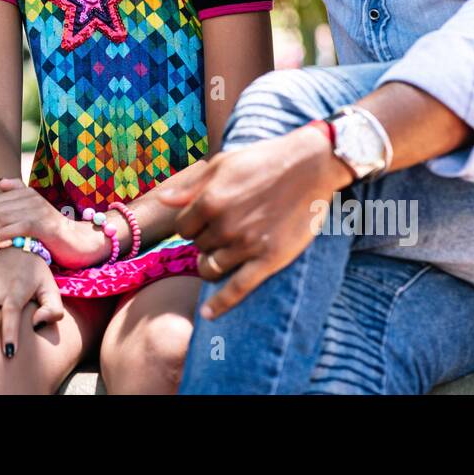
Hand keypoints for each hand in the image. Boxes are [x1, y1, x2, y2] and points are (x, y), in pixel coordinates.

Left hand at [0, 178, 105, 268]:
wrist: (81, 242)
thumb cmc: (53, 232)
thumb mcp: (35, 212)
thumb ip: (19, 196)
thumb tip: (0, 181)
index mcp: (26, 194)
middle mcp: (31, 198)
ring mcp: (38, 210)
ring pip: (1, 217)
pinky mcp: (44, 225)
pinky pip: (16, 227)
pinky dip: (1, 236)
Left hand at [158, 128, 353, 319]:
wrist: (310, 166)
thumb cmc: (264, 160)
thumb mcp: (222, 164)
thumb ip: (192, 187)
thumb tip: (162, 200)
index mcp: (209, 201)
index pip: (182, 228)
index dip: (190, 227)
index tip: (202, 224)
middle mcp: (224, 225)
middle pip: (197, 247)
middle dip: (204, 241)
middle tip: (222, 232)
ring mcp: (246, 245)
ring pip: (211, 269)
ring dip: (210, 266)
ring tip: (219, 259)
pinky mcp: (268, 259)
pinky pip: (237, 289)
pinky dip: (220, 304)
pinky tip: (209, 315)